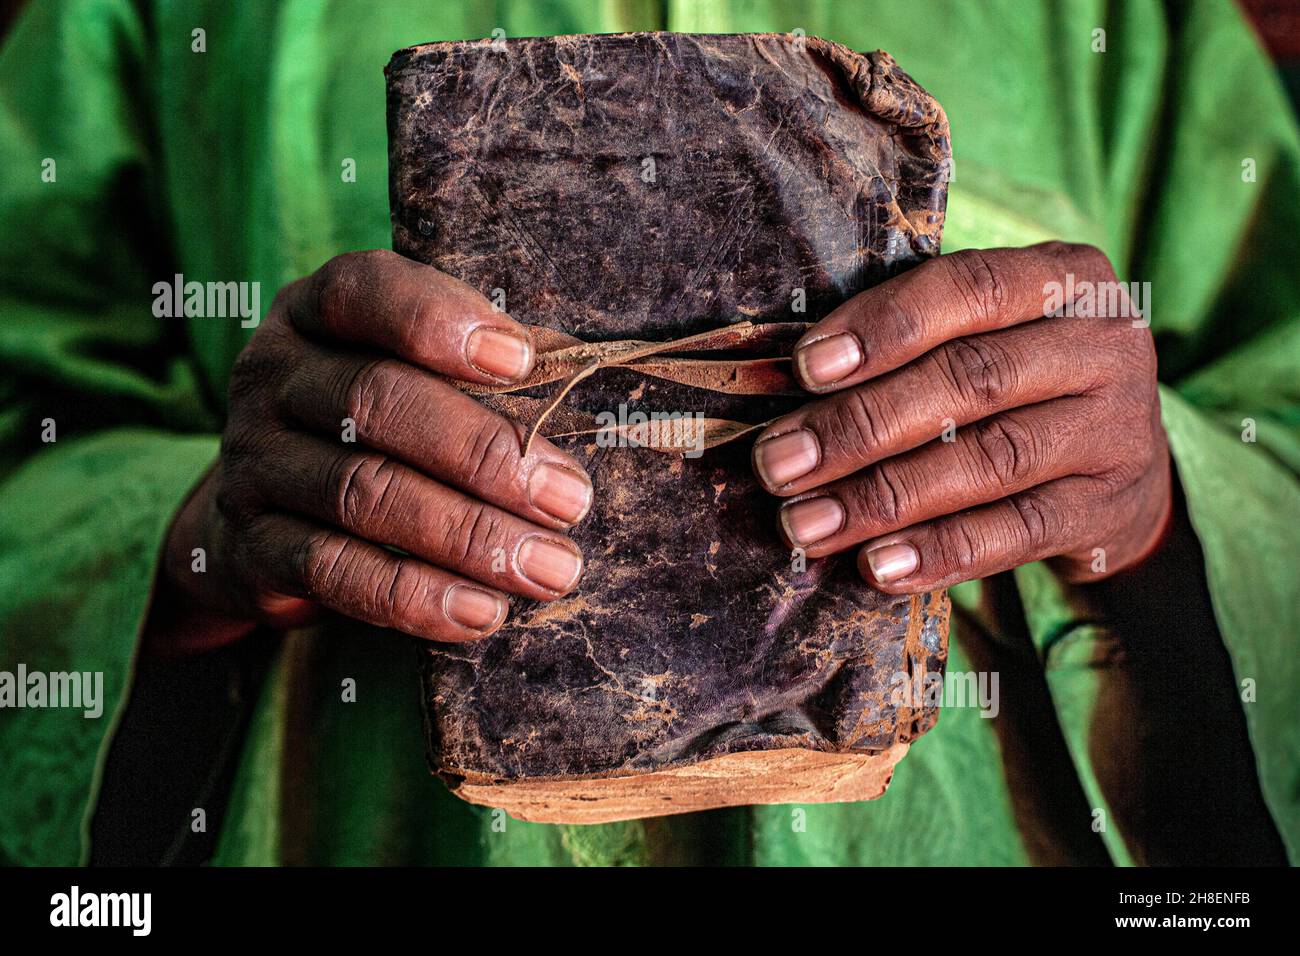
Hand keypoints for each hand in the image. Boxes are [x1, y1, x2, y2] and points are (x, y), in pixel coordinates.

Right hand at [154, 250, 591, 651]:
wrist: (264, 522)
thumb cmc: (378, 430)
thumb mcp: (417, 377)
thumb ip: (484, 368)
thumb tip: (583, 375)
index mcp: (317, 315)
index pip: (363, 291)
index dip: (438, 321)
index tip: (521, 361)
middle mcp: (272, 378)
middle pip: (375, 400)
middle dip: (483, 452)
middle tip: (570, 498)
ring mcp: (253, 463)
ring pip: (363, 493)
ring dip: (469, 536)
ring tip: (549, 568)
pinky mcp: (251, 547)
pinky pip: (334, 571)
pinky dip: (415, 595)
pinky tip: (483, 612)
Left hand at [751, 242, 1170, 590]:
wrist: (1124, 471)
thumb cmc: (1020, 385)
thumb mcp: (988, 337)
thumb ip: (912, 341)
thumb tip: (787, 382)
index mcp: (1064, 277)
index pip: (967, 289)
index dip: (882, 328)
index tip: (805, 369)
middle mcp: (1105, 344)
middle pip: (970, 380)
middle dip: (860, 425)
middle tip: (778, 464)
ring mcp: (1117, 428)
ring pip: (989, 460)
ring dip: (885, 497)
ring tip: (807, 525)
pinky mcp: (1109, 508)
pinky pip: (1018, 532)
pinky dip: (943, 551)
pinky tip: (879, 567)